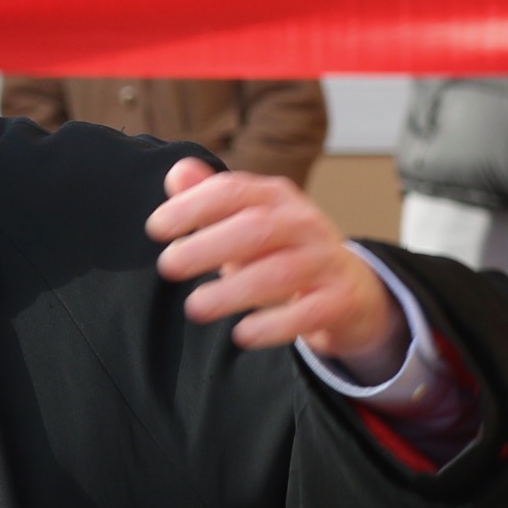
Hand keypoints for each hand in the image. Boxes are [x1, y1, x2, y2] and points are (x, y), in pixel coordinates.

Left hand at [148, 157, 403, 367]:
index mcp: (276, 197)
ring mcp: (325, 261)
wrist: (351, 290)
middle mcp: (304, 223)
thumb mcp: (247, 222)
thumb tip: (176, 173)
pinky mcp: (339, 300)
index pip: (233, 192)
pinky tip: (242, 334)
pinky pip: (307, 312)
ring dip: (233, 291)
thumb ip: (209, 199)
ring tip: (195, 307)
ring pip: (280, 273)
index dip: (193, 206)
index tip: (156, 228)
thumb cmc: (282, 252)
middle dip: (209, 245)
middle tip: (168, 266)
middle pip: (257, 228)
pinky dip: (273, 325)